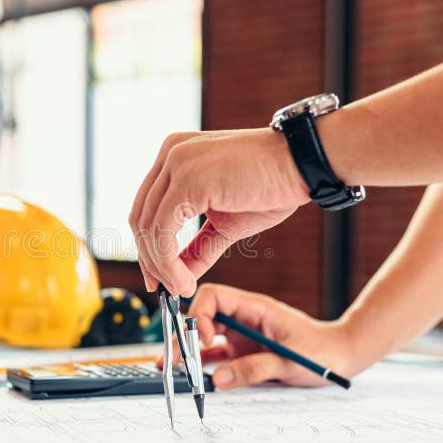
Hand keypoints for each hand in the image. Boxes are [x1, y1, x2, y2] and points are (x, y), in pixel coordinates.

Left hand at [129, 128, 308, 295]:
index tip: (157, 276)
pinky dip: (168, 261)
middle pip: (140, 215)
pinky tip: (184, 280)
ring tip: (179, 289)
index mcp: (176, 156)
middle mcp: (170, 153)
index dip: (147, 245)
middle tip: (163, 288)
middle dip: (149, 258)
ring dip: (160, 266)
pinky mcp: (186, 179)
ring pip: (149, 225)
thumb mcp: (225, 223)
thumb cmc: (272, 186)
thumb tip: (179, 276)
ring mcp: (176, 163)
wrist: (302, 164)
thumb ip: (199, 246)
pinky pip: (163, 230)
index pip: (146, 205)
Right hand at [163, 283, 357, 388]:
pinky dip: (200, 363)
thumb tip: (218, 379)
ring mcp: (241, 335)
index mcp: (254, 307)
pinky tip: (187, 373)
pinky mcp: (243, 351)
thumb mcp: (290, 361)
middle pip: (202, 317)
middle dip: (183, 335)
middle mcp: (242, 318)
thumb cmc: (322, 351)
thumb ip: (254, 369)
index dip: (200, 315)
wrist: (342, 356)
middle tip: (170, 358)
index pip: (214, 297)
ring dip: (186, 350)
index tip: (202, 340)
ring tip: (167, 366)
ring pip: (204, 336)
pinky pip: (216, 355)